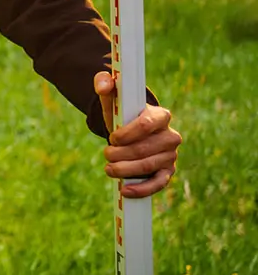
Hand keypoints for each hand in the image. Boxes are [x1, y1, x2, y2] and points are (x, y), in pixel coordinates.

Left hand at [95, 71, 181, 197]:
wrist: (129, 132)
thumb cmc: (121, 114)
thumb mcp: (112, 98)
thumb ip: (105, 84)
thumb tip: (104, 83)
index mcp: (161, 115)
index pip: (146, 125)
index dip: (126, 134)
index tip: (112, 137)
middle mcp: (171, 136)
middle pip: (145, 149)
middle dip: (121, 154)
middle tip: (106, 154)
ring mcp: (171, 155)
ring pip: (148, 166)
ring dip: (125, 169)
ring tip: (109, 168)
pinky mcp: (167, 172)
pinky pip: (158, 183)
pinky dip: (142, 189)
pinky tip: (125, 190)